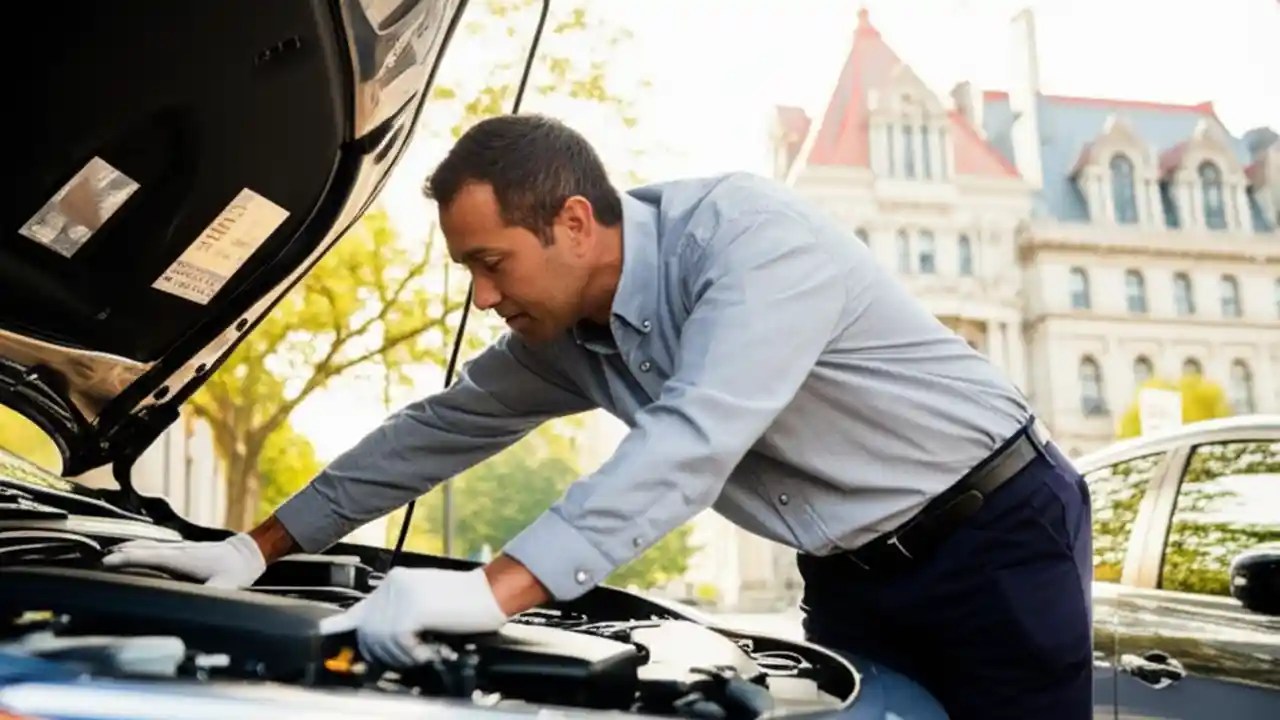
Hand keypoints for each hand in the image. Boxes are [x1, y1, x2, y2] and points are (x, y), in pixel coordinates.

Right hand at [101, 532, 265, 588]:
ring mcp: (179, 547)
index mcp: (181, 558)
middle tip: (95, 560)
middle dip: (119, 553)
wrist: (248, 552)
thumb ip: (208, 597)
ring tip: (106, 555)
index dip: (126, 558)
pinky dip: (138, 548)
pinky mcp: (182, 549)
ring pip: (146, 545)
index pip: (147, 556)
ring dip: (126, 549)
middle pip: (141, 548)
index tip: (106, 562)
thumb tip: (191, 608)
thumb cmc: (236, 570)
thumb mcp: (224, 587)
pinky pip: (153, 547)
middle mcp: (176, 549)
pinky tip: (132, 551)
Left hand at [318, 566, 507, 667]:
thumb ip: (398, 615)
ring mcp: (401, 595)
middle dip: (384, 654)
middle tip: (409, 658)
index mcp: (394, 582)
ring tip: (424, 652)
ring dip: (403, 656)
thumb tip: (377, 638)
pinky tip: (430, 649)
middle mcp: (392, 585)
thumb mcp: (425, 603)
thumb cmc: (465, 602)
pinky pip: (399, 643)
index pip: (359, 606)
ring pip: (382, 641)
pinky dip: (414, 654)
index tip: (324, 632)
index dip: (340, 624)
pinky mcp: (412, 608)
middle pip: (368, 632)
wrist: (492, 592)